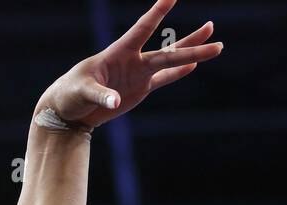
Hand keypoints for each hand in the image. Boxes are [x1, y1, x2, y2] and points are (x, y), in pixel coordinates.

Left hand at [39, 0, 222, 128]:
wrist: (69, 110)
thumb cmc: (70, 94)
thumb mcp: (82, 92)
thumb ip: (100, 95)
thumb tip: (115, 102)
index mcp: (118, 52)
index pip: (141, 28)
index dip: (157, 13)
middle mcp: (132, 60)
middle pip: (166, 49)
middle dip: (190, 42)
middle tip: (212, 28)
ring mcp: (138, 74)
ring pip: (170, 61)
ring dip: (192, 53)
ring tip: (217, 44)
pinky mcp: (139, 89)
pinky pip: (163, 79)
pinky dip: (178, 73)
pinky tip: (194, 65)